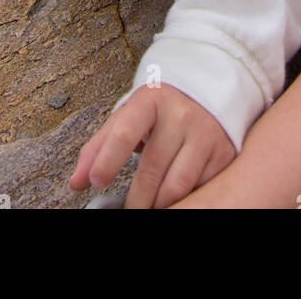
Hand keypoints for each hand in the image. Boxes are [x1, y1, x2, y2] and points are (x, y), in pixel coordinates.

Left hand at [68, 83, 236, 208]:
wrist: (208, 90)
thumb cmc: (159, 110)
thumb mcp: (128, 116)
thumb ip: (99, 147)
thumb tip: (77, 182)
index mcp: (150, 100)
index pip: (125, 131)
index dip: (108, 159)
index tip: (96, 181)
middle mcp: (180, 114)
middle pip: (151, 169)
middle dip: (136, 199)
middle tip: (129, 210)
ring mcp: (205, 133)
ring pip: (177, 186)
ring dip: (159, 205)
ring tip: (150, 207)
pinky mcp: (224, 153)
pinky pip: (201, 189)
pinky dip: (185, 201)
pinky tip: (176, 200)